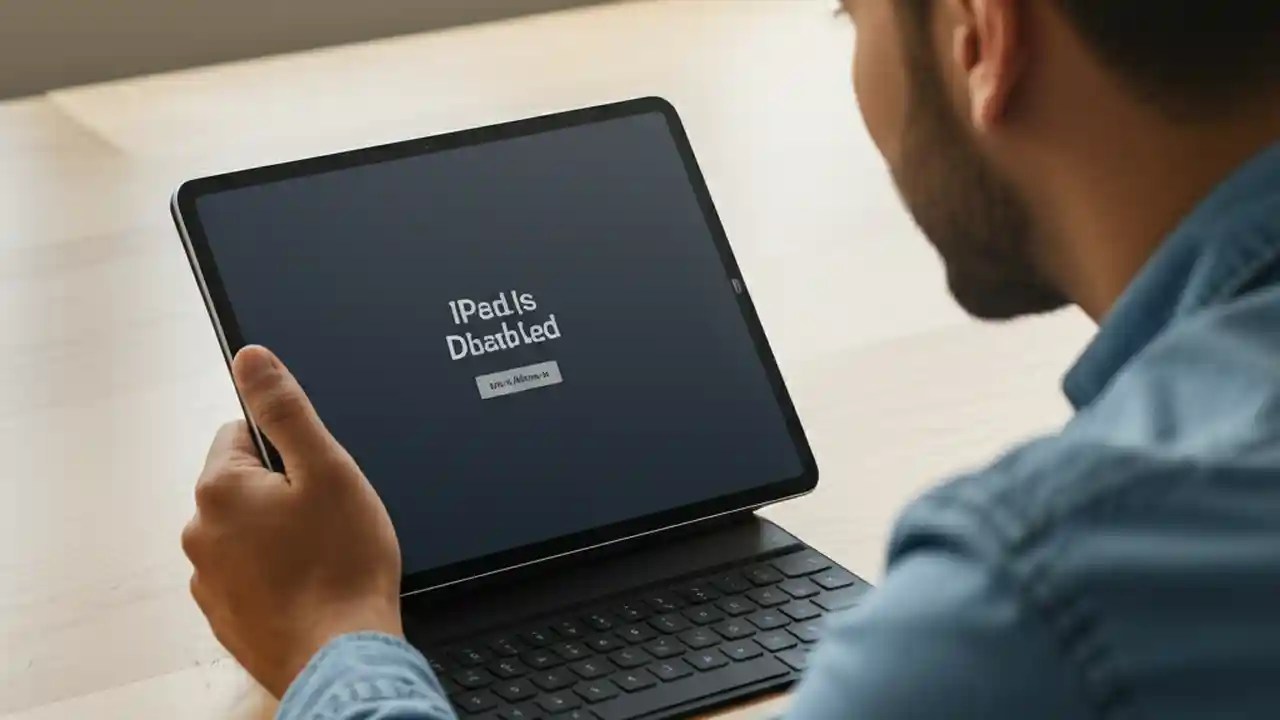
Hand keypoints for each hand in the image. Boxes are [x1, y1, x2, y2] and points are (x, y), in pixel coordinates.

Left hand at [182, 345, 402, 697]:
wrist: (341, 657)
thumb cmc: (341, 566)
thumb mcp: (326, 469)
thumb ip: (285, 409)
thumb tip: (250, 358)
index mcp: (220, 489)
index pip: (240, 434)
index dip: (287, 449)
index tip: (315, 476)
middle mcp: (200, 533)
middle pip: (243, 486)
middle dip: (283, 494)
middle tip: (328, 518)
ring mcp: (209, 579)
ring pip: (247, 533)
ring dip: (279, 536)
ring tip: (324, 557)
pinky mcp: (225, 615)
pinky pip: (250, 575)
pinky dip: (277, 576)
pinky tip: (313, 586)